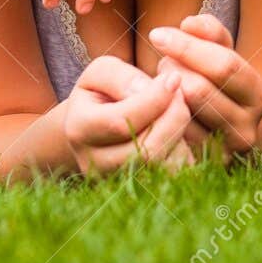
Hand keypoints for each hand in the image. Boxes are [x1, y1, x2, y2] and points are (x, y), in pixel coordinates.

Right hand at [62, 57, 196, 175]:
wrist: (99, 125)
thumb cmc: (103, 92)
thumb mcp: (102, 73)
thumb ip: (122, 77)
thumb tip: (154, 89)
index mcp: (79, 130)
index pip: (121, 122)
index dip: (154, 99)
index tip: (174, 78)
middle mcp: (94, 164)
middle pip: (145, 151)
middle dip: (173, 118)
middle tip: (180, 95)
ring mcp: (116, 182)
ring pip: (163, 166)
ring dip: (179, 134)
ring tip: (175, 111)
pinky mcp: (141, 189)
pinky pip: (174, 174)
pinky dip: (183, 150)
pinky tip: (174, 131)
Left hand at [149, 14, 261, 161]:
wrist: (219, 132)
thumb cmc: (216, 83)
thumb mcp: (220, 53)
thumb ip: (210, 31)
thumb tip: (189, 23)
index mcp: (259, 96)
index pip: (224, 65)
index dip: (188, 47)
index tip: (157, 33)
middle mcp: (248, 130)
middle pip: (200, 91)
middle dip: (172, 70)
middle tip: (160, 62)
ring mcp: (221, 155)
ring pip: (181, 116)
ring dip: (162, 93)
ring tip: (160, 81)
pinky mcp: (197, 169)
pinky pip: (168, 138)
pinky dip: (157, 117)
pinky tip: (155, 105)